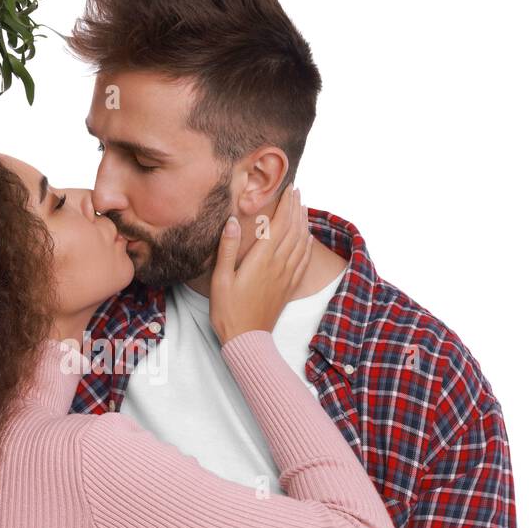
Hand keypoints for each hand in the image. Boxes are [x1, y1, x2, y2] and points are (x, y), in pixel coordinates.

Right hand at [210, 186, 312, 344]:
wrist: (247, 339)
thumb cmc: (228, 311)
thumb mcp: (220, 279)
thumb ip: (227, 248)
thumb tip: (231, 221)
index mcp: (262, 259)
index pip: (278, 224)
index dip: (285, 204)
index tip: (288, 188)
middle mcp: (278, 265)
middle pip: (293, 229)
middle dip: (296, 208)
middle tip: (297, 192)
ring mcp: (286, 276)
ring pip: (301, 243)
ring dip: (303, 222)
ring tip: (303, 207)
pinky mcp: (289, 287)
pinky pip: (303, 260)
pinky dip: (308, 245)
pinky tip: (308, 238)